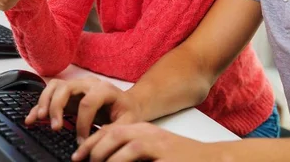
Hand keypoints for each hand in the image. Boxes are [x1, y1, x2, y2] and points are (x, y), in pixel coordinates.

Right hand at [25, 77, 142, 141]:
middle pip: (66, 88)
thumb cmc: (127, 112)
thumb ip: (112, 130)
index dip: (82, 123)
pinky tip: (32, 118)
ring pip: (55, 86)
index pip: (88, 102)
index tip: (82, 140)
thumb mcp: (127, 122)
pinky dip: (39, 104)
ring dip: (45, 102)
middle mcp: (88, 84)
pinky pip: (50, 93)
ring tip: (41, 119)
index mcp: (104, 89)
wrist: (128, 103)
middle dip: (57, 107)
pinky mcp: (69, 93)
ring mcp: (77, 86)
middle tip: (55, 126)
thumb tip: (94, 143)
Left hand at [74, 122, 214, 161]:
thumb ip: (131, 151)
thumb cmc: (180, 157)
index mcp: (143, 130)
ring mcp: (160, 145)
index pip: (111, 130)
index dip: (91, 141)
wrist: (211, 159)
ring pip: (128, 146)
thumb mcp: (153, 149)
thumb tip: (104, 157)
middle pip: (115, 134)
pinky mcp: (169, 157)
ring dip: (109, 159)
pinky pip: (142, 160)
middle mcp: (150, 134)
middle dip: (95, 149)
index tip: (78, 155)